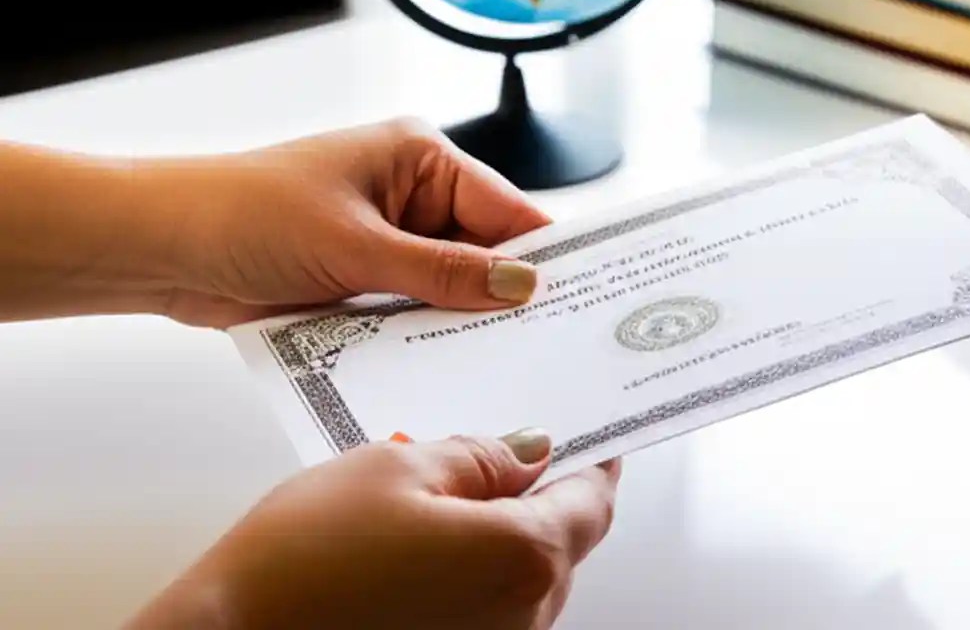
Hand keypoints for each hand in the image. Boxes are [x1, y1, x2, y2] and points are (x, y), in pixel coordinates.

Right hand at [124, 430, 620, 629]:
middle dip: (541, 493)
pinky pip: (487, 608)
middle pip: (561, 542)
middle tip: (507, 448)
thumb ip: (478, 456)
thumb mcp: (395, 468)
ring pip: (522, 577)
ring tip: (446, 492)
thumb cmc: (298, 566)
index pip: (593, 500)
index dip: (595, 458)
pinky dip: (473, 572)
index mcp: (522, 559)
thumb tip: (525, 453)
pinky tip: (423, 546)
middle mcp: (522, 620)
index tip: (596, 432)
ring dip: (502, 534)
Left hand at [153, 118, 551, 326]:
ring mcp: (388, 242)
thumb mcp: (356, 244)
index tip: (581, 298)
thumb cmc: (246, 215)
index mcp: (420, 159)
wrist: (162, 248)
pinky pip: (415, 312)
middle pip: (485, 253)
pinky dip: (427, 337)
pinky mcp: (364, 282)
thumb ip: (442, 271)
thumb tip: (520, 285)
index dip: (542, 255)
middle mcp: (412, 197)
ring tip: (504, 363)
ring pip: (452, 289)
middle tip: (548, 346)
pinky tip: (448, 367)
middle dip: (505, 297)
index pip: (506, 208)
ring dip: (463, 321)